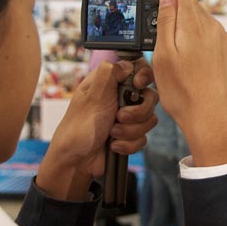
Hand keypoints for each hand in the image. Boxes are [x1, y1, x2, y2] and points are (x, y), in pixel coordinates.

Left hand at [37, 57, 156, 198]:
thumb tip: (127, 63)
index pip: (138, 69)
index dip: (143, 76)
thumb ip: (110, 73)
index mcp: (110, 83)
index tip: (137, 84)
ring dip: (130, 130)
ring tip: (111, 134)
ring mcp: (127, 118)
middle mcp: (120, 98)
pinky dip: (129, 144)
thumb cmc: (79, 127)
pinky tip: (113, 146)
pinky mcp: (130, 136)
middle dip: (137, 111)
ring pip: (149, 119)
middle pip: (150, 96)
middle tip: (119, 117)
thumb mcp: (93, 95)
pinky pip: (143, 138)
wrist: (76, 161)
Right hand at [153, 0, 226, 165]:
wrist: (215, 122)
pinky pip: (216, 43)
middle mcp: (215, 26)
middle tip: (164, 49)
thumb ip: (165, 20)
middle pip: (192, 9)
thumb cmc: (185, 94)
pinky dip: (204, 51)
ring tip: (183, 69)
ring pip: (203, 28)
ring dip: (190, 39)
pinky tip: (200, 73)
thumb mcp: (163, 57)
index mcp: (193, 23)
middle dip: (176, 20)